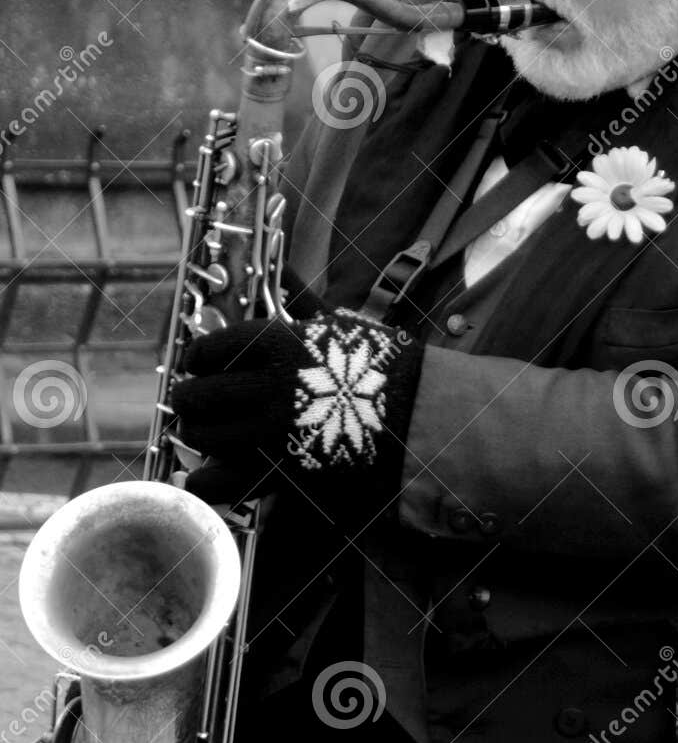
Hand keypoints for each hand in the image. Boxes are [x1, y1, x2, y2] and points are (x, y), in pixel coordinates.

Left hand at [171, 309, 424, 512]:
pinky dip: (208, 479)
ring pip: (204, 437)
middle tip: (194, 401)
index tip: (198, 363)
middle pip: (199, 395)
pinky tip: (206, 473)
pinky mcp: (284, 471)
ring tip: (202, 434)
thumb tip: (281, 263)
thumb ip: (299, 297)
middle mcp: (268, 386)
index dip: (198, 358)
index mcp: (277, 344)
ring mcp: (274, 431)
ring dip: (196, 435)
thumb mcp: (337, 322)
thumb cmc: (379, 363)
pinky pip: (224, 479)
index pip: (210, 349)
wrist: (421, 413)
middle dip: (190, 399)